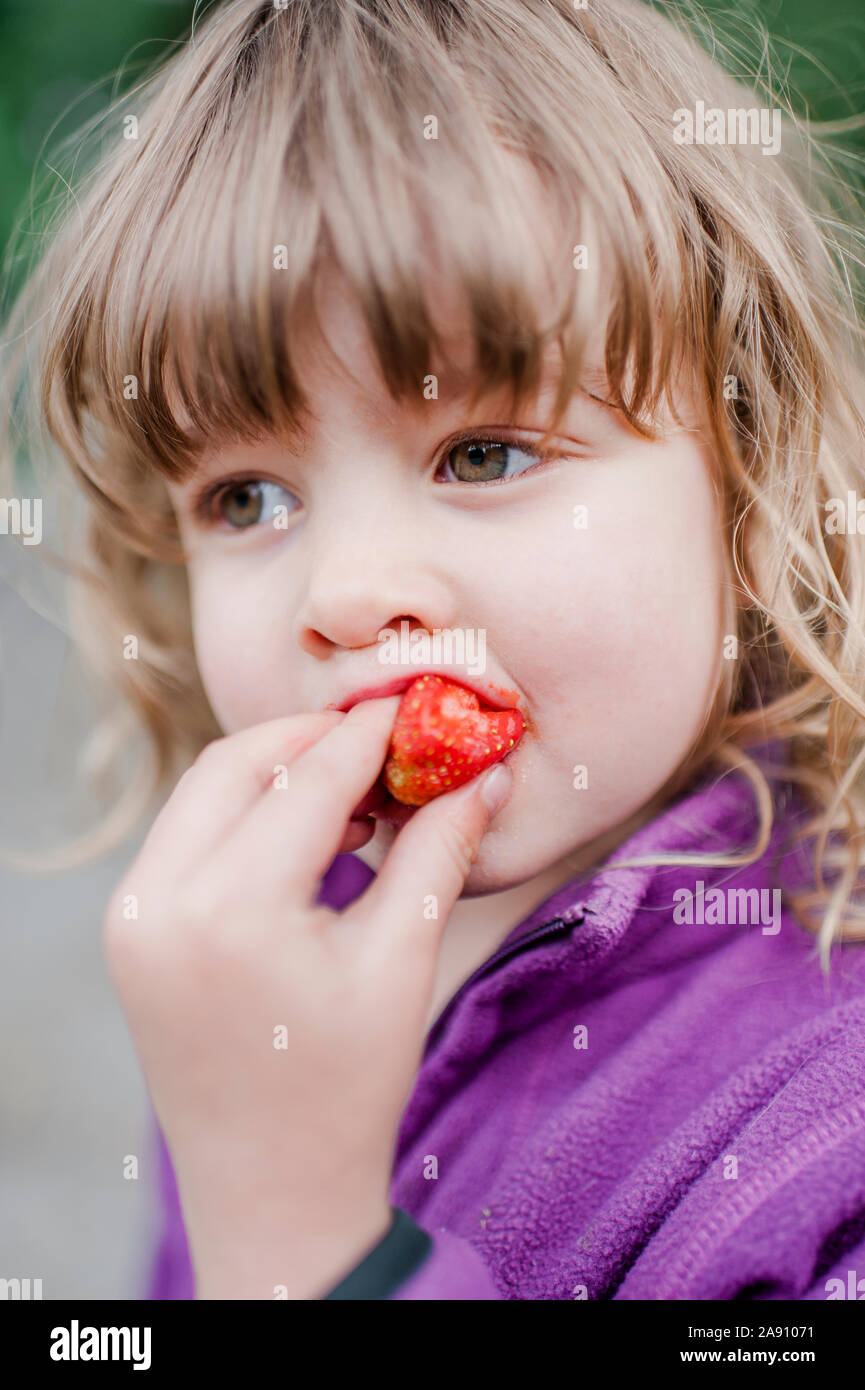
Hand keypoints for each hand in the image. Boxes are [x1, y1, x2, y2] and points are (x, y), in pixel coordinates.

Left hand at [102, 697, 511, 1298]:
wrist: (269, 1190)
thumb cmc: (348, 1087)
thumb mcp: (402, 961)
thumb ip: (440, 851)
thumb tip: (487, 771)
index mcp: (232, 912)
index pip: (308, 781)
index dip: (369, 735)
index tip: (413, 704)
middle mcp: (161, 902)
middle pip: (238, 765)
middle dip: (314, 740)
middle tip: (384, 741)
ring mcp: (133, 917)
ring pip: (204, 792)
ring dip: (275, 773)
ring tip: (355, 792)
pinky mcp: (130, 931)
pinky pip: (186, 835)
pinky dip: (241, 815)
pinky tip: (304, 832)